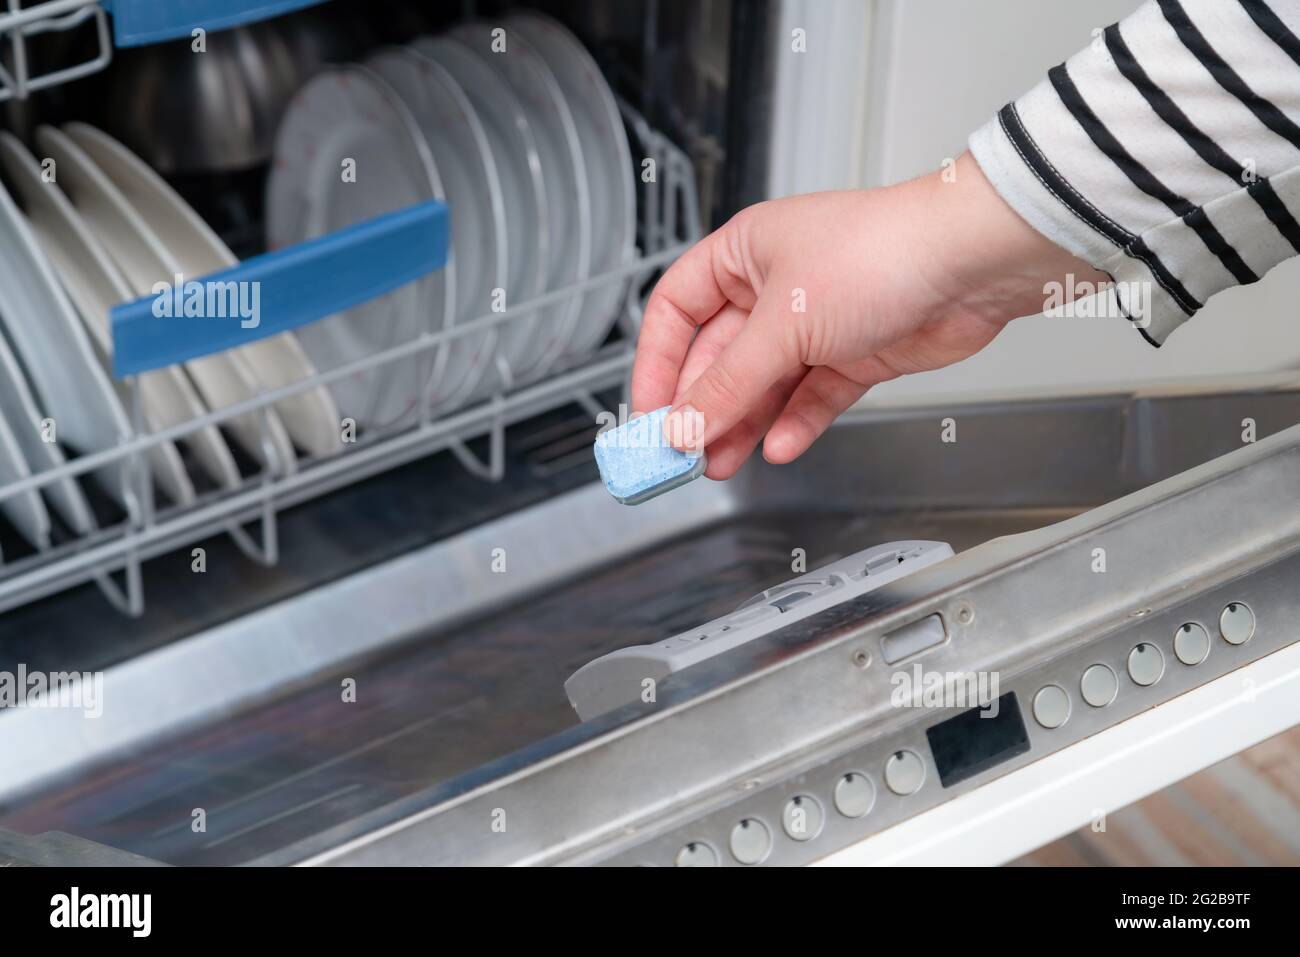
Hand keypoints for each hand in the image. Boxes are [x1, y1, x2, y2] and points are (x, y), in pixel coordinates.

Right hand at [631, 152, 1109, 478]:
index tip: (648, 413)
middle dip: (701, 407)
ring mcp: (815, 324)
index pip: (675, 310)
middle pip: (718, 357)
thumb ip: (728, 384)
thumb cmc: (882, 251)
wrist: (972, 265)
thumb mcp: (783, 324)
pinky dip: (795, 423)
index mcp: (744, 255)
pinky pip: (811, 398)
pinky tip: (782, 445)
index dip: (657, 363)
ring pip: (763, 385)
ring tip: (721, 463)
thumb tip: (682, 426)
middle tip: (681, 454)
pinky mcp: (854, 355)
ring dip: (742, 425)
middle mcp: (775, 288)